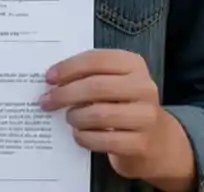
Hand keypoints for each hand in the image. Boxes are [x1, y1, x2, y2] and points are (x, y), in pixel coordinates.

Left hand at [41, 50, 192, 188]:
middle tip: (46, 101)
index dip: (69, 67)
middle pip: (95, 86)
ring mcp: (145, 117)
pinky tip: (79, 134)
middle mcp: (144, 88)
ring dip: (75, 117)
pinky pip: (102, 139)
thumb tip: (53, 81)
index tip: (49, 78)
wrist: (157, 141)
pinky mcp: (140, 143)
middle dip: (65, 94)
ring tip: (69, 118)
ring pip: (98, 114)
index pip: (96, 59)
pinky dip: (84, 137)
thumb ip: (90, 76)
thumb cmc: (125, 106)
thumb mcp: (114, 83)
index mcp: (134, 65)